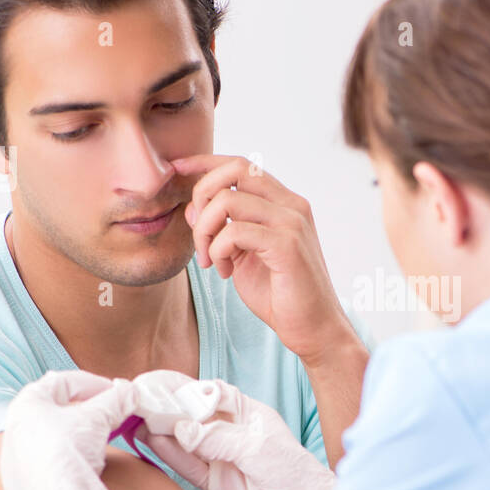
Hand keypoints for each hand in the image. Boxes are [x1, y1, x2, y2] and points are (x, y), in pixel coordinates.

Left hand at [0, 370, 139, 489]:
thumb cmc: (68, 452)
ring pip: (55, 431)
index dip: (95, 383)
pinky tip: (86, 461)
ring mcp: (17, 453)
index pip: (64, 380)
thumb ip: (116, 400)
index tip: (117, 393)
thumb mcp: (98, 419)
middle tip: (112, 413)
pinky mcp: (23, 477)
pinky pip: (51, 454)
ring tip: (103, 437)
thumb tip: (132, 392)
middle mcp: (16, 425)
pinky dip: (71, 451)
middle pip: (58, 406)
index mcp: (27, 402)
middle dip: (89, 407)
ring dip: (81, 430)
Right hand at [129, 372, 333, 489]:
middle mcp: (233, 434)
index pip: (212, 394)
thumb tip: (182, 428)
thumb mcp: (255, 448)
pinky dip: (169, 454)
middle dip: (169, 408)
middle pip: (195, 416)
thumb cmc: (293, 477)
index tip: (161, 386)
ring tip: (137, 417)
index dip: (187, 390)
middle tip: (141, 400)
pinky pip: (187, 466)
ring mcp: (222, 460)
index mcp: (249, 415)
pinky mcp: (214, 485)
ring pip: (186, 441)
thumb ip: (218, 437)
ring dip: (163, 430)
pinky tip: (150, 439)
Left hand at [173, 154, 353, 363]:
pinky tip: (225, 271)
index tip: (176, 169)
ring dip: (205, 231)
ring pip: (227, 201)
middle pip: (235, 170)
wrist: (313, 327)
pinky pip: (234, 232)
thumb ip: (223, 229)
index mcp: (284, 203)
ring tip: (208, 259)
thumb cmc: (281, 294)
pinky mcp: (287, 245)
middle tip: (198, 232)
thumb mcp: (244, 255)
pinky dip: (217, 251)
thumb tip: (193, 209)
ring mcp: (292, 222)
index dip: (205, 162)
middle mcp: (292, 205)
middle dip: (202, 194)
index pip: (241, 165)